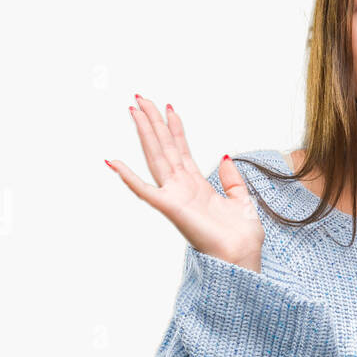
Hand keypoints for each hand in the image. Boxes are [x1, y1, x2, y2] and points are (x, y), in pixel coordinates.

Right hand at [105, 94, 263, 271]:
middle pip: (165, 147)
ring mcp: (175, 197)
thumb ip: (232, 180)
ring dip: (145, 133)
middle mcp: (183, 188)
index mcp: (198, 186)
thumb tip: (226, 159)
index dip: (175, 128)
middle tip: (141, 98)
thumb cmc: (242, 238)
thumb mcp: (242, 201)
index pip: (182, 150)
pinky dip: (129, 177)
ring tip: (134, 110)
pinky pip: (145, 191)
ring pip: (156, 157)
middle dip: (153, 122)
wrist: (242, 258)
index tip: (168, 107)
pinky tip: (114, 162)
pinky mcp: (171, 208)